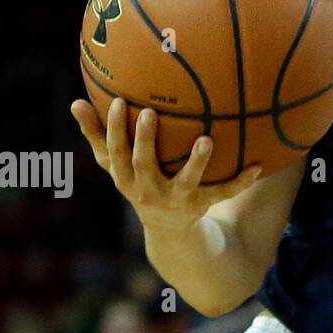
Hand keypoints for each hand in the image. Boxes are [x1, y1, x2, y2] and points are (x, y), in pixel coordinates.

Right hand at [71, 98, 262, 233]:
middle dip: (144, 141)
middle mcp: (147, 191)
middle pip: (143, 165)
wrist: (167, 230)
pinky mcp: (201, 205)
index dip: (113, 130)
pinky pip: (222, 193)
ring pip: (186, 181)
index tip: (120, 102)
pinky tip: (258, 166)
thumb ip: (96, 135)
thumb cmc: (138, 181)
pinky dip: (240, 181)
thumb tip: (74, 102)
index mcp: (125, 178)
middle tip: (149, 113)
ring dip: (196, 162)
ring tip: (206, 139)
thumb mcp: (116, 165)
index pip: (114, 153)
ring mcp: (175, 200)